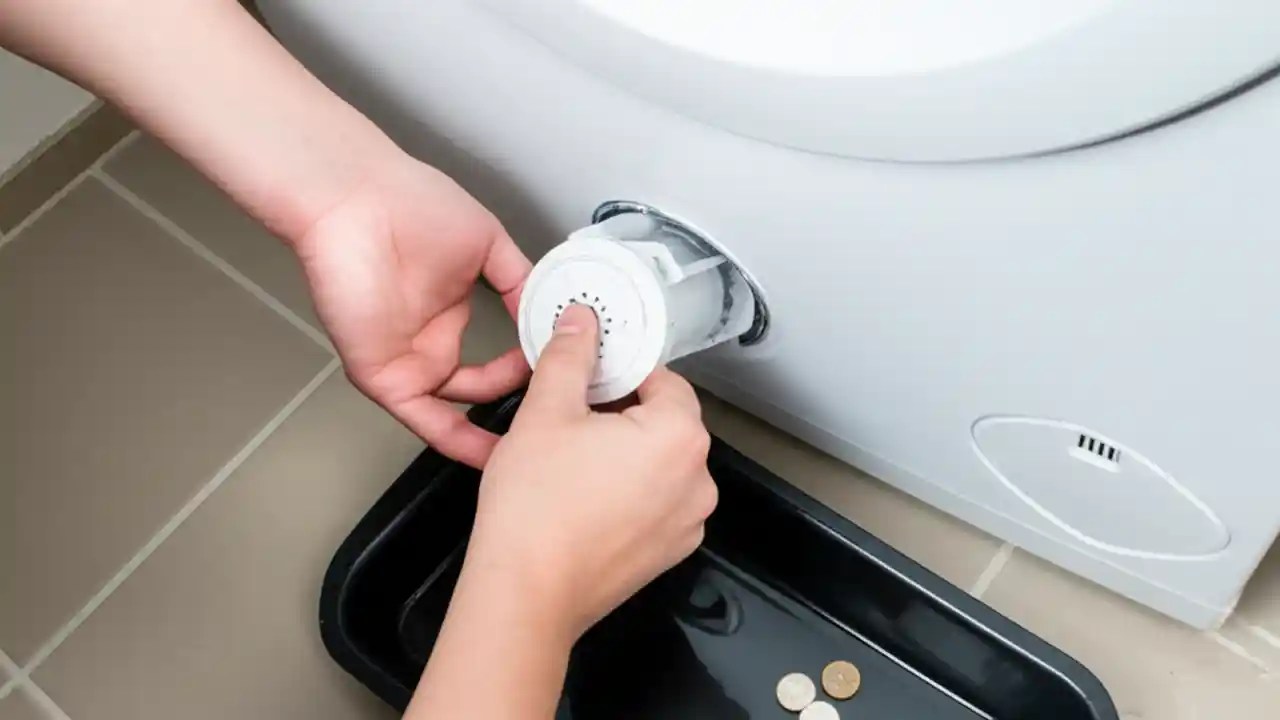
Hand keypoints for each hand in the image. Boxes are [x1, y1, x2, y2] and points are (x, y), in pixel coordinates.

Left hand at [293, 154, 532, 466]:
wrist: (357, 200)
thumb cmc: (407, 204)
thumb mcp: (487, 241)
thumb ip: (520, 281)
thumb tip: (553, 313)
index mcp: (451, 311)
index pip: (499, 354)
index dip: (534, 365)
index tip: (569, 366)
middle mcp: (430, 342)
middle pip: (484, 390)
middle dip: (522, 400)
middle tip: (562, 401)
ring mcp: (408, 362)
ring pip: (459, 412)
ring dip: (498, 429)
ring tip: (542, 439)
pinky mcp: (384, 378)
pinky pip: (426, 421)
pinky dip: (459, 443)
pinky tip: (495, 457)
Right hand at [468, 304, 718, 640]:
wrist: (525, 594)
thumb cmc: (536, 512)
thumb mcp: (546, 411)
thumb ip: (571, 356)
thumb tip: (583, 323)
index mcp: (680, 436)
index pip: (661, 377)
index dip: (619, 368)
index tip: (588, 371)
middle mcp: (697, 481)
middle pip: (663, 420)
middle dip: (619, 410)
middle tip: (568, 414)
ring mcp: (686, 522)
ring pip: (656, 462)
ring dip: (621, 450)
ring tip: (569, 457)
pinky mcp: (666, 552)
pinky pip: (652, 501)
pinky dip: (624, 490)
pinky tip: (580, 493)